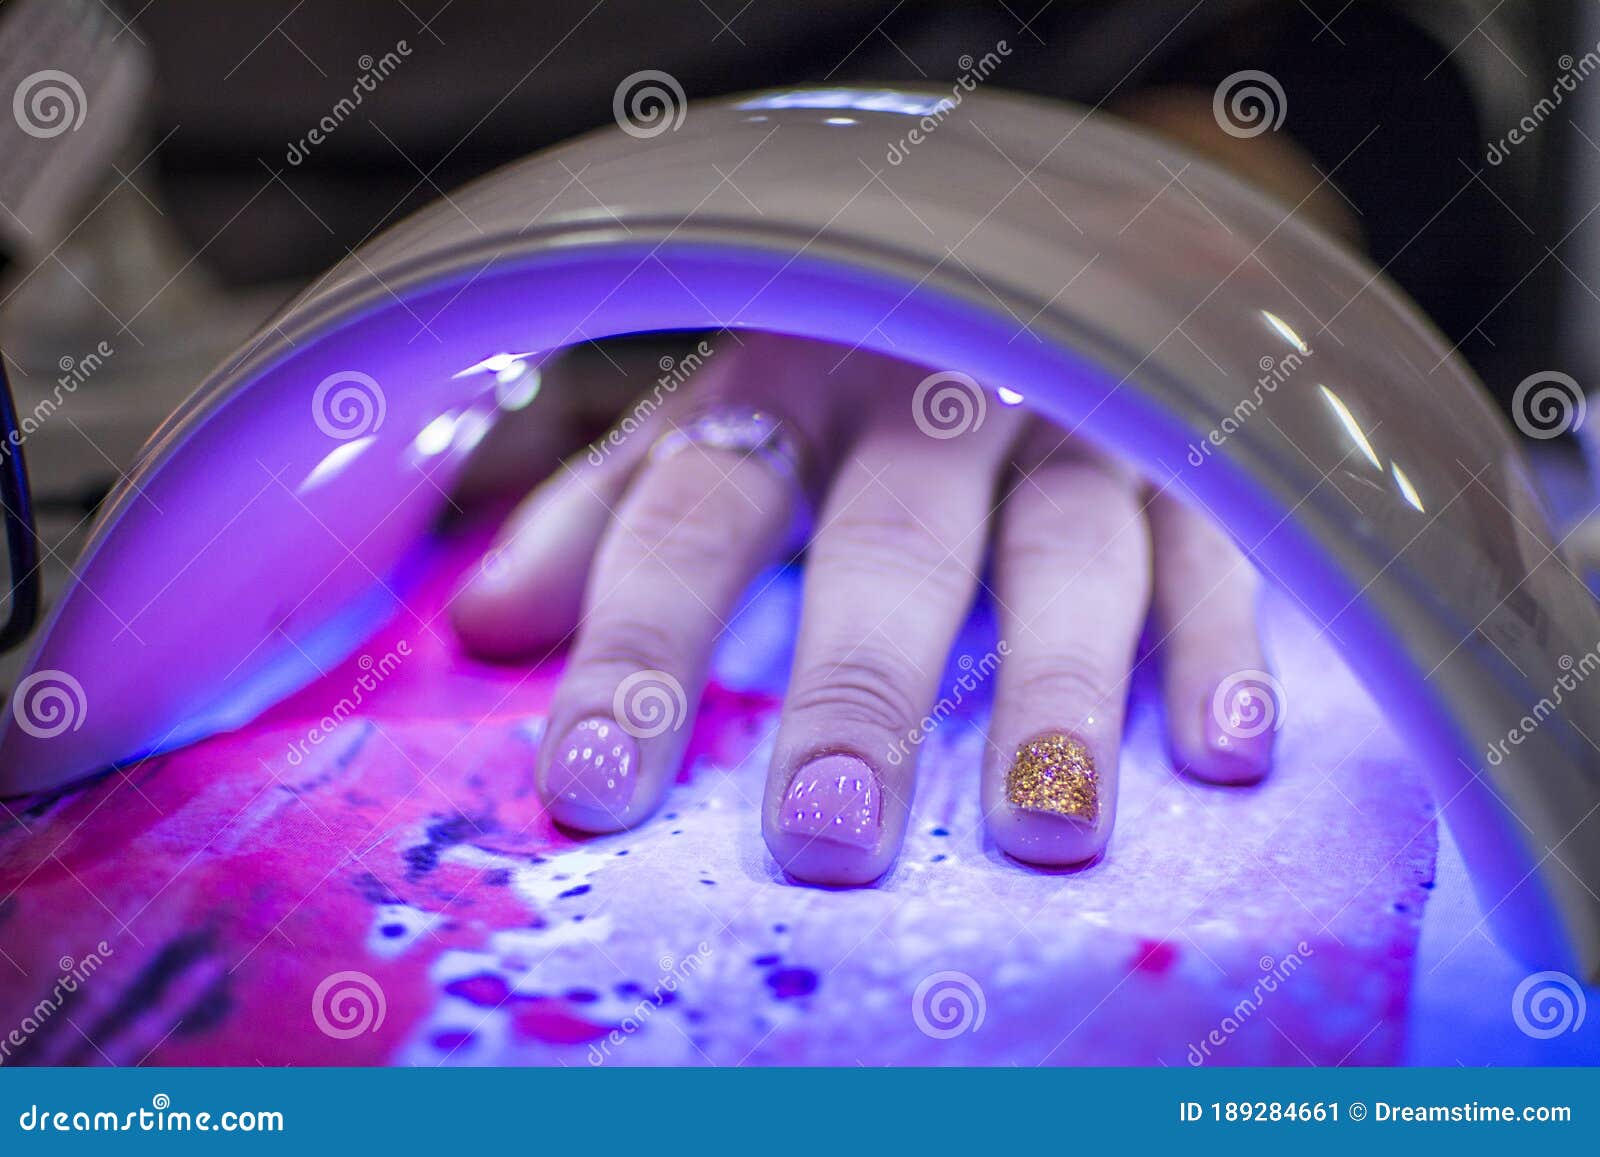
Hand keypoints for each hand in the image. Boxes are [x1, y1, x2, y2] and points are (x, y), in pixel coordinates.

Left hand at [450, 332, 1272, 884]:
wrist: (1031, 230)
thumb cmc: (840, 362)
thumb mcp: (715, 414)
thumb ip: (609, 511)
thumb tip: (485, 625)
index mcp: (783, 381)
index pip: (694, 515)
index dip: (640, 649)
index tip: (592, 789)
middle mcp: (926, 395)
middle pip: (886, 545)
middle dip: (856, 690)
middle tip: (822, 837)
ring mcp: (1069, 415)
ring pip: (1066, 547)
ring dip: (1057, 686)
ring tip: (1041, 830)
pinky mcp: (1184, 446)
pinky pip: (1214, 542)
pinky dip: (1224, 644)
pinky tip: (1225, 758)